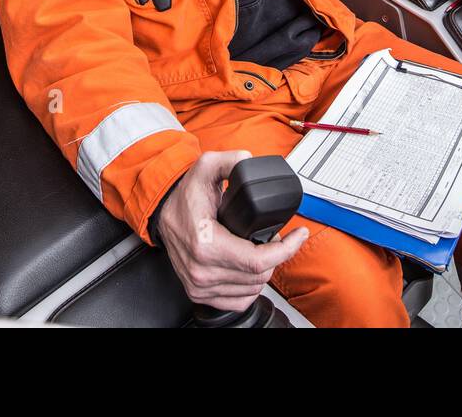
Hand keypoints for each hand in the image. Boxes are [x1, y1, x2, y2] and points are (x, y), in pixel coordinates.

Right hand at [158, 150, 308, 311]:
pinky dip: (250, 287)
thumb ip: (229, 161)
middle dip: (276, 255)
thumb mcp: (206, 167)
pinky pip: (238, 301)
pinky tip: (250, 268)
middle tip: (275, 236)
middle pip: (258, 275)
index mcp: (206, 244)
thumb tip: (248, 161)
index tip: (298, 235)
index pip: (258, 260)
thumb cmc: (185, 195)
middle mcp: (202, 270)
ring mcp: (199, 285)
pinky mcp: (199, 293)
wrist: (162, 214)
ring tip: (262, 249)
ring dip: (263, 270)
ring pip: (251, 289)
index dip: (286, 249)